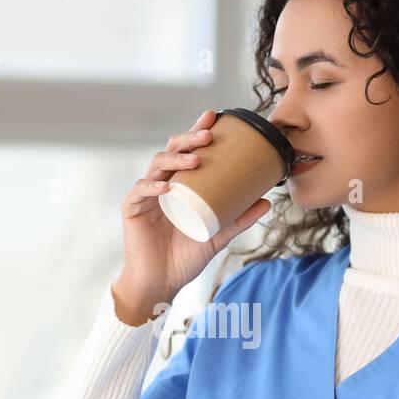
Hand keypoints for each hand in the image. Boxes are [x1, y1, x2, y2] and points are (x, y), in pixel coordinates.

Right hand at [111, 109, 272, 325]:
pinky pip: (140, 192)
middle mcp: (161, 185)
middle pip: (171, 151)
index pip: (187, 151)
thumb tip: (267, 202)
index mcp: (180, 185)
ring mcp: (145, 196)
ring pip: (156, 166)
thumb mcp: (218, 235)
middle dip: (188, 138)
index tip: (214, 115)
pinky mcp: (131, 209)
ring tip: (195, 160)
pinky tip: (166, 187)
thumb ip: (239, 219)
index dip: (198, 131)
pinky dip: (152, 187)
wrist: (162, 283)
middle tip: (208, 134)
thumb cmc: (185, 257)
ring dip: (175, 159)